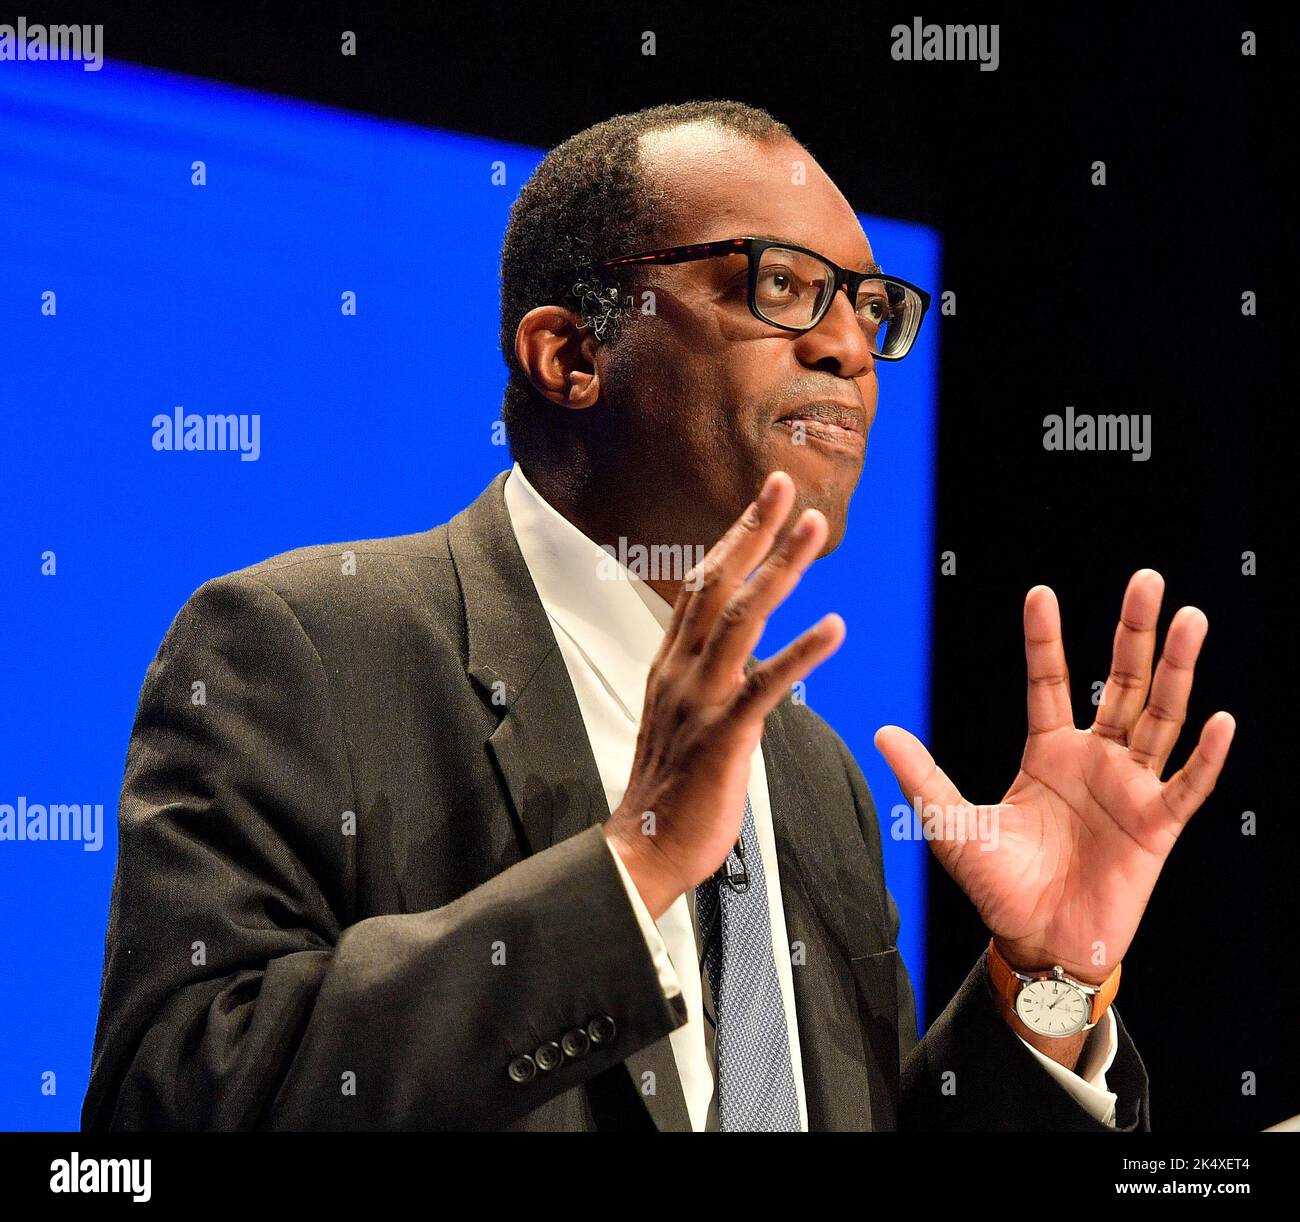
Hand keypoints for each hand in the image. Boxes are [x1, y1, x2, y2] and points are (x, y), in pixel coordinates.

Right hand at [605, 471, 844, 918]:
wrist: (641, 851)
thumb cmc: (666, 793)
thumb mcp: (677, 722)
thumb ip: (701, 685)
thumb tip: (734, 667)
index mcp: (671, 667)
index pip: (700, 587)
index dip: (732, 539)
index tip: (760, 504)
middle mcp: (681, 672)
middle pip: (717, 583)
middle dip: (753, 530)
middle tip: (785, 485)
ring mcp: (699, 701)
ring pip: (741, 618)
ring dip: (781, 568)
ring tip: (814, 530)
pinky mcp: (723, 736)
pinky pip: (765, 684)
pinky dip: (801, 651)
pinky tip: (833, 626)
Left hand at [875, 570, 1234, 981]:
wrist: (1038, 943)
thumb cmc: (999, 886)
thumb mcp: (953, 825)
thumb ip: (923, 776)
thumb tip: (881, 729)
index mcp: (1047, 753)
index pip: (1050, 681)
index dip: (1044, 638)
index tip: (1040, 590)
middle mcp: (1095, 760)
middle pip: (1121, 682)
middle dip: (1133, 631)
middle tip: (1147, 579)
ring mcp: (1130, 788)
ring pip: (1160, 717)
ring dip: (1178, 669)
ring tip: (1191, 619)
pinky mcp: (1157, 827)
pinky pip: (1187, 785)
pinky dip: (1206, 756)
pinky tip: (1219, 719)